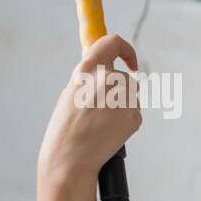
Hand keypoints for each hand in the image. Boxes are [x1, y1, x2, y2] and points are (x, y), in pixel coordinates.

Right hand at [38, 34, 141, 182]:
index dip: (126, 51)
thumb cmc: (66, 128)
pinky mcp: (134, 116)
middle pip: (127, 78)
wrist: (70, 158)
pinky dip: (126, 121)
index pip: (113, 42)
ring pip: (133, 96)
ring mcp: (124, 98)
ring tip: (102, 122)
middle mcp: (108, 79)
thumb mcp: (71, 92)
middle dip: (121, 91)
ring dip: (124, 106)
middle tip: (102, 110)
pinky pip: (135, 113)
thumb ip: (91, 77)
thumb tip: (110, 68)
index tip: (130, 63)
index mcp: (87, 69)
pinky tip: (109, 132)